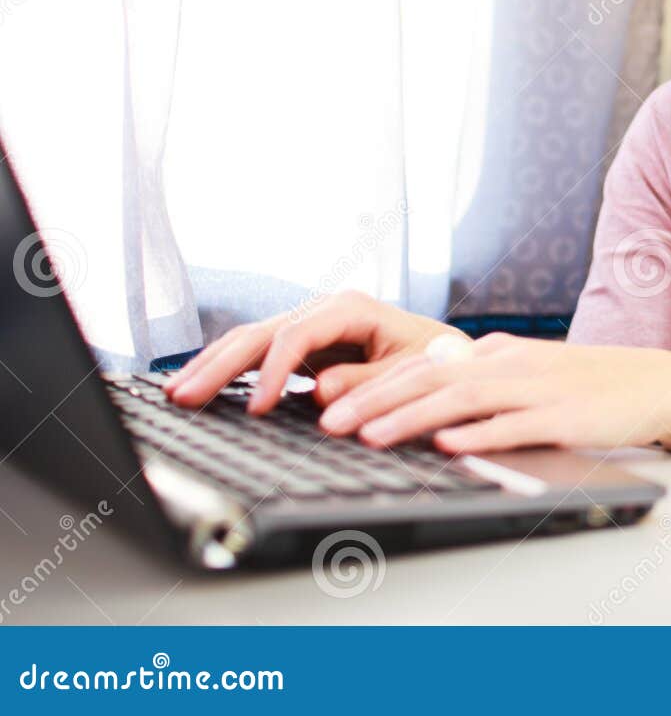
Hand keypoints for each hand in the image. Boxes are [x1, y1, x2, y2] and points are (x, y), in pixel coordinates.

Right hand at [165, 290, 470, 413]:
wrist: (448, 356)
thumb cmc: (435, 362)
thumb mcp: (412, 372)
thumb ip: (369, 380)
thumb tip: (321, 389)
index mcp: (351, 308)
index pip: (297, 337)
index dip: (273, 373)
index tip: (256, 409)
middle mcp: (324, 310)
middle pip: (260, 334)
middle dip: (220, 365)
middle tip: (183, 397)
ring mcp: (309, 324)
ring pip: (250, 341)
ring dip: (212, 366)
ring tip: (175, 393)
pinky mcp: (302, 345)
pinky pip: (256, 353)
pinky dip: (226, 369)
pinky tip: (199, 386)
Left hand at [315, 333, 670, 459]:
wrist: (656, 383)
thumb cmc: (588, 385)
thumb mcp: (529, 374)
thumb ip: (482, 382)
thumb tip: (430, 396)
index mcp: (497, 354)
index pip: (422, 366)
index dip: (371, 383)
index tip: (327, 401)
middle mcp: (510, 364)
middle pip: (430, 378)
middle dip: (373, 400)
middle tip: (326, 421)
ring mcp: (537, 389)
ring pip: (462, 399)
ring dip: (411, 417)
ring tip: (368, 435)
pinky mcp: (564, 417)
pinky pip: (514, 426)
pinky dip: (479, 435)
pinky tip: (448, 446)